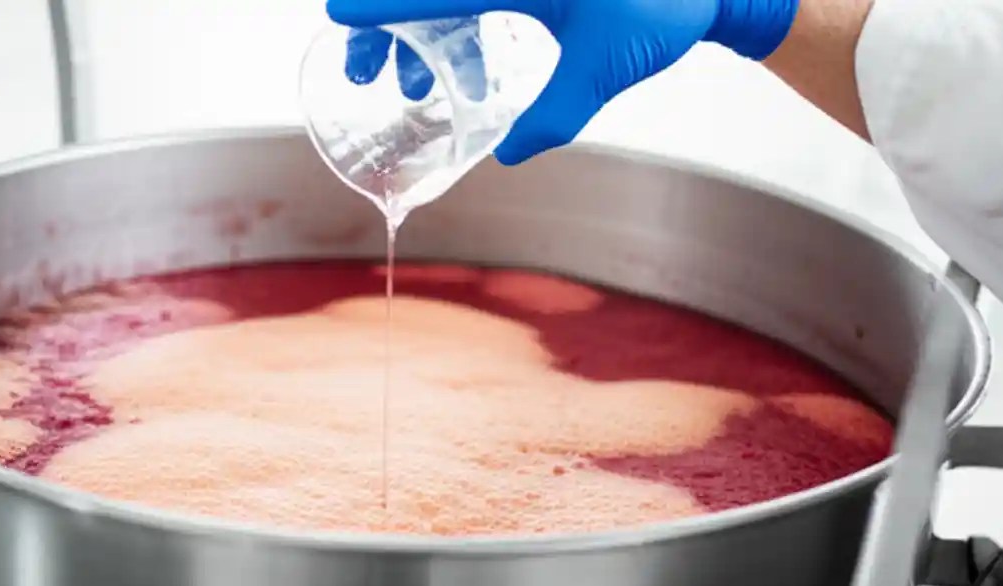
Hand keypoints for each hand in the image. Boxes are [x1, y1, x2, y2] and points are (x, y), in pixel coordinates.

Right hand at [328, 0, 798, 164]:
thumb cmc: (664, 3)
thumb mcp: (604, 66)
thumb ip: (554, 113)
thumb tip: (510, 153)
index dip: (379, 7)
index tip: (338, 16)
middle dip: (387, 28)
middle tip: (371, 75)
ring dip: (420, 32)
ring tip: (410, 84)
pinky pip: (474, 2)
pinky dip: (456, 27)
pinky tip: (458, 67)